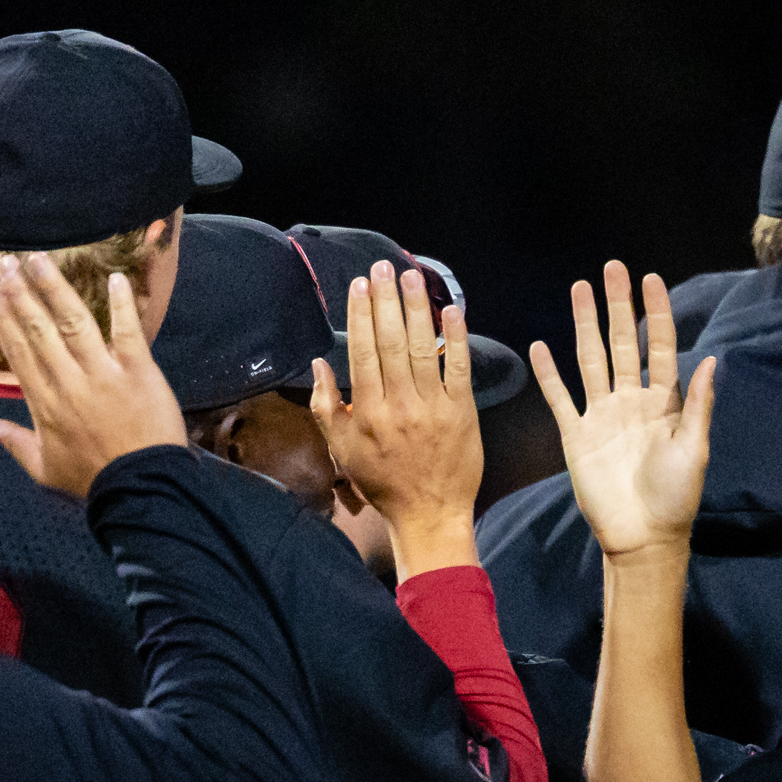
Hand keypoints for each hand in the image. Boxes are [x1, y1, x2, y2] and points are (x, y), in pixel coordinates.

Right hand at [0, 251, 186, 497]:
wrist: (141, 490)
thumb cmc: (92, 479)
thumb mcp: (43, 467)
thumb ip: (10, 441)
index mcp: (44, 402)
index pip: (19, 350)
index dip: (5, 318)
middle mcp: (69, 381)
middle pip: (39, 329)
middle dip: (21, 292)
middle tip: (7, 262)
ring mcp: (104, 374)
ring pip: (74, 322)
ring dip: (55, 288)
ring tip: (39, 259)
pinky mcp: (138, 372)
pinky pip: (128, 332)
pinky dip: (122, 305)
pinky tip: (114, 278)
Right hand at [314, 261, 486, 577]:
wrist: (429, 514)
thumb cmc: (382, 482)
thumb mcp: (342, 449)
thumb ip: (325, 406)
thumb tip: (319, 364)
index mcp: (368, 411)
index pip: (362, 351)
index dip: (361, 315)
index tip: (361, 285)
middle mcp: (400, 405)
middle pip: (392, 342)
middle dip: (386, 301)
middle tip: (384, 267)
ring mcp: (434, 407)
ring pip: (424, 348)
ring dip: (418, 309)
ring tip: (411, 278)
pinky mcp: (463, 412)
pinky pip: (460, 368)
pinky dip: (457, 338)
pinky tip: (452, 310)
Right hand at [526, 261, 714, 562]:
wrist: (642, 538)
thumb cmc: (675, 498)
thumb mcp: (694, 449)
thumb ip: (697, 404)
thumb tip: (711, 359)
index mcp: (663, 403)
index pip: (659, 346)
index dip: (656, 313)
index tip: (652, 279)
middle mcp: (631, 402)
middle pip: (621, 343)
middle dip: (618, 306)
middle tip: (612, 269)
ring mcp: (601, 416)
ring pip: (590, 359)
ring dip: (585, 324)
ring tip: (580, 289)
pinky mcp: (577, 436)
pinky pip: (560, 398)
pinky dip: (549, 374)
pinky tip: (541, 346)